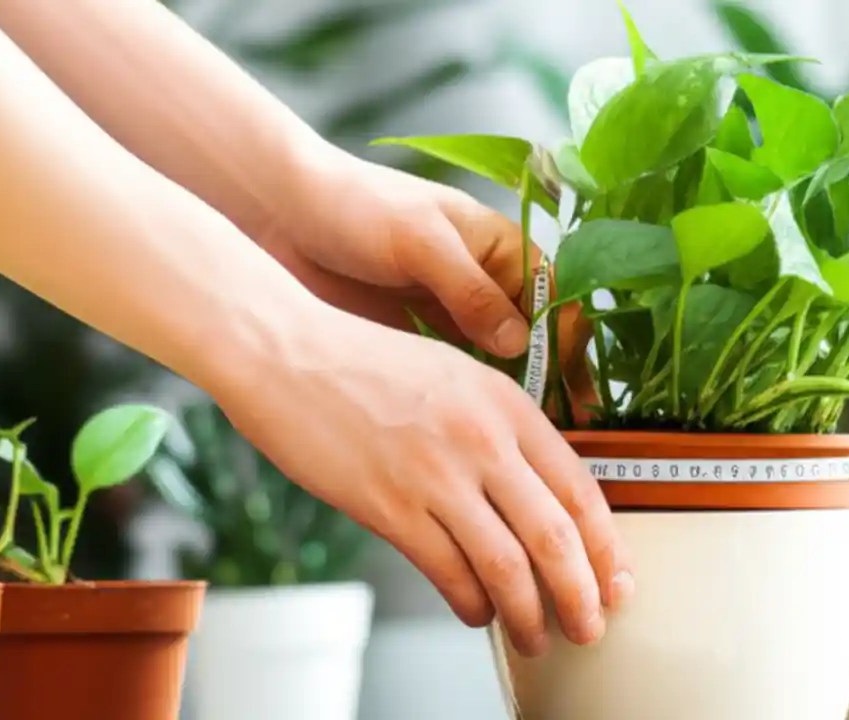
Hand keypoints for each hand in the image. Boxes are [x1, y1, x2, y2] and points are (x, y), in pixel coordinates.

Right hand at [214, 303, 632, 655]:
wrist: (287, 351)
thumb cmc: (366, 362)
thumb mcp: (455, 375)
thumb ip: (501, 427)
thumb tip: (536, 494)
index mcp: (506, 403)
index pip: (580, 488)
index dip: (606, 546)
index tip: (616, 580)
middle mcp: (483, 440)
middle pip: (555, 537)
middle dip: (581, 595)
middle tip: (589, 627)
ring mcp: (436, 476)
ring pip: (507, 567)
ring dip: (529, 615)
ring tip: (538, 639)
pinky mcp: (389, 507)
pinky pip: (448, 573)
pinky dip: (471, 605)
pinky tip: (477, 615)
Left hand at [262, 144, 595, 413]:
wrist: (277, 215)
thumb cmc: (354, 208)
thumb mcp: (418, 241)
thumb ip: (469, 290)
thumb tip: (520, 342)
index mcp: (500, 246)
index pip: (557, 298)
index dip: (568, 344)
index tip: (571, 389)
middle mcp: (486, 283)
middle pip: (537, 339)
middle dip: (550, 382)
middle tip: (559, 431)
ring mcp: (453, 316)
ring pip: (502, 365)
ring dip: (514, 400)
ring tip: (524, 445)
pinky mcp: (420, 345)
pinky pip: (460, 378)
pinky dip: (472, 404)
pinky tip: (476, 436)